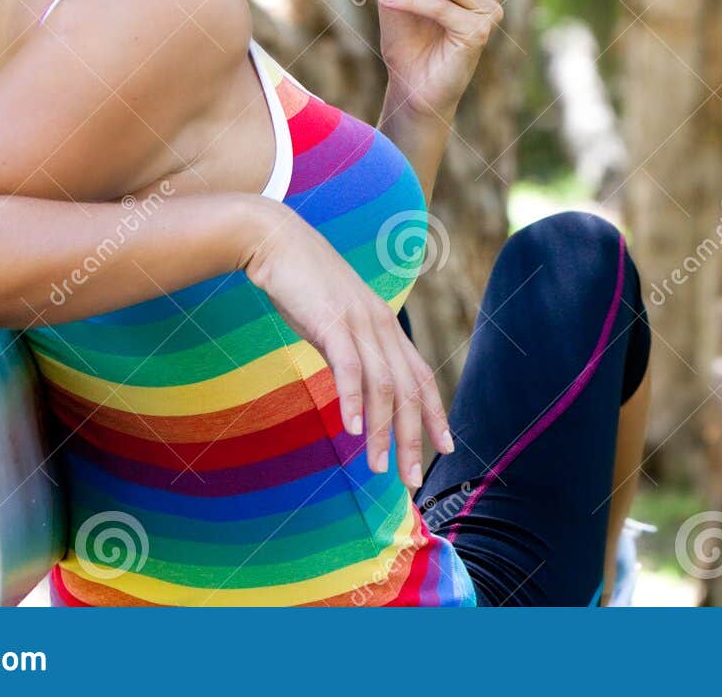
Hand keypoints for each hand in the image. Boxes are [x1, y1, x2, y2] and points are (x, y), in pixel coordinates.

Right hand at [243, 205, 451, 488]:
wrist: (276, 241)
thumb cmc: (303, 285)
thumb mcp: (335, 322)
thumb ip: (350, 350)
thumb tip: (357, 386)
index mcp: (385, 327)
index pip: (421, 376)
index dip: (436, 413)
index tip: (445, 447)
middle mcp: (381, 326)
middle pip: (410, 390)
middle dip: (413, 438)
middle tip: (411, 479)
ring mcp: (358, 323)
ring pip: (384, 385)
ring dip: (382, 431)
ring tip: (377, 468)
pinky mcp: (331, 321)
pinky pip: (349, 367)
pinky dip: (353, 400)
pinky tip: (351, 430)